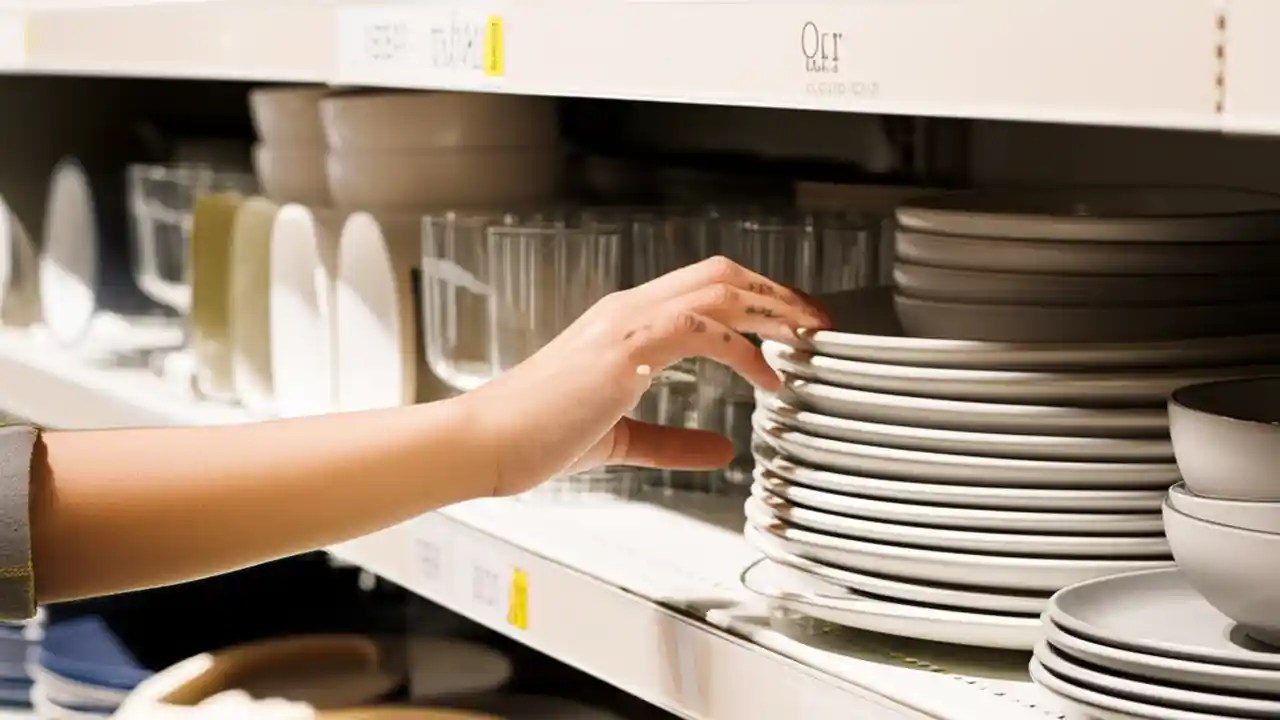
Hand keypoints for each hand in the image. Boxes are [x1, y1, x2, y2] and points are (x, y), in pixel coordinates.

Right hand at [466, 256, 830, 495]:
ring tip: (807, 339)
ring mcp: (625, 324)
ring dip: (772, 310)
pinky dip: (745, 349)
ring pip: (717, 289)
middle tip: (817, 323)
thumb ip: (672, 441)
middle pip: (719, 275)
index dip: (753, 300)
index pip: (700, 289)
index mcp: (622, 323)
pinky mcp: (624, 349)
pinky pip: (700, 327)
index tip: (790, 326)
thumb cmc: (535, 436)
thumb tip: (722, 448)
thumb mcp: (620, 439)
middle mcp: (627, 311)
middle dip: (776, 294)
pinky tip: (767, 378)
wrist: (486, 440)